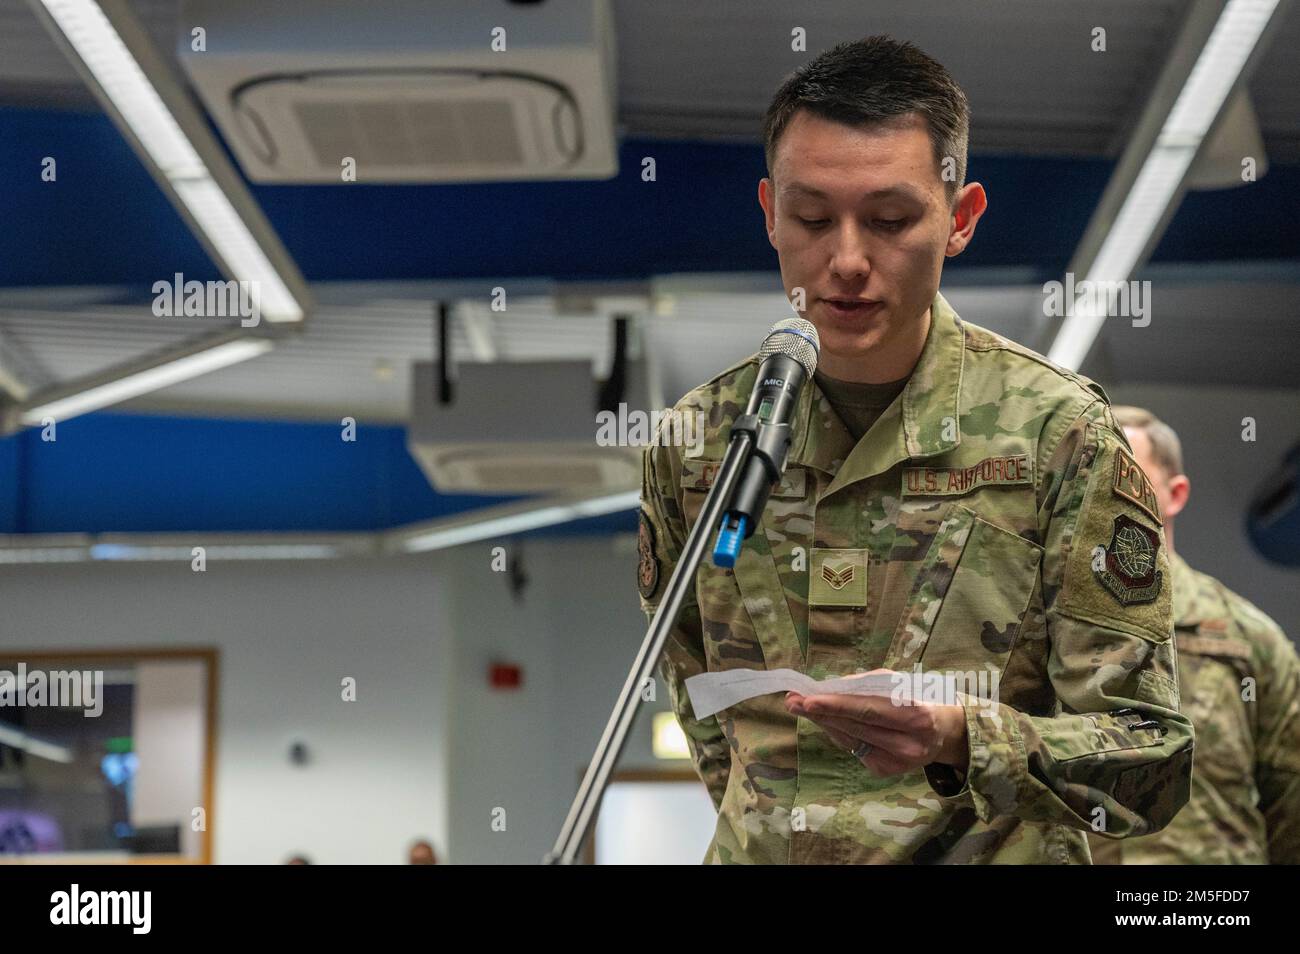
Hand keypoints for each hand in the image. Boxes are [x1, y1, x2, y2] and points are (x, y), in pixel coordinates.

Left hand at [784, 669, 968, 776]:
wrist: (945, 732)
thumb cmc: (919, 699)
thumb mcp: (900, 684)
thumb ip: (867, 685)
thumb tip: (830, 686)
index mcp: (917, 716)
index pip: (868, 710)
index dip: (836, 705)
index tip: (808, 698)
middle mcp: (908, 744)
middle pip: (855, 727)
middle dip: (821, 713)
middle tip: (793, 700)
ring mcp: (896, 762)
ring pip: (850, 739)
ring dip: (823, 722)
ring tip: (799, 706)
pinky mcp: (885, 771)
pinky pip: (853, 748)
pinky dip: (838, 733)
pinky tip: (825, 721)